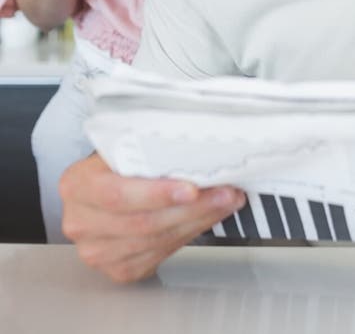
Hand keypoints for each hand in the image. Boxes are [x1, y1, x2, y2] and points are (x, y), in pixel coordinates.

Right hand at [60, 154, 246, 282]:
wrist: (102, 188)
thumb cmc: (115, 163)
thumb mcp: (121, 144)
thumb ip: (147, 144)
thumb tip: (196, 138)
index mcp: (77, 185)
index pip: (117, 193)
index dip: (157, 193)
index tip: (191, 188)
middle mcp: (81, 222)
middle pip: (143, 222)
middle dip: (192, 208)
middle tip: (224, 192)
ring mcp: (97, 251)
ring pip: (156, 240)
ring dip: (198, 220)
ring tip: (224, 201)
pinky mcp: (118, 269)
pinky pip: (160, 254)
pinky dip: (189, 234)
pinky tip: (206, 217)